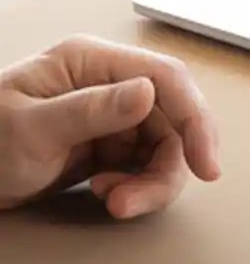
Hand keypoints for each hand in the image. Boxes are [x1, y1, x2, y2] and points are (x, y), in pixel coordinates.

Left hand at [0, 35, 220, 217]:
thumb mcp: (30, 128)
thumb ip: (90, 110)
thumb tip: (148, 92)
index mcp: (92, 62)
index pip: (166, 79)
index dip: (195, 119)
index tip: (205, 163)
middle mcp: (109, 84)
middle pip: (174, 119)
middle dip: (170, 164)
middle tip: (143, 198)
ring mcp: (112, 115)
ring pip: (166, 148)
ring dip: (151, 182)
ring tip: (115, 201)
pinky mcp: (110, 144)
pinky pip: (147, 165)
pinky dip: (138, 187)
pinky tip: (108, 195)